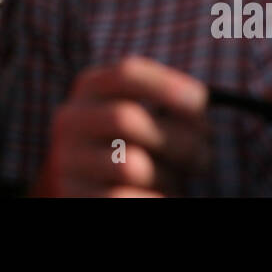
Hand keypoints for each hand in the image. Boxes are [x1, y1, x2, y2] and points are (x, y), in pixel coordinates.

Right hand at [36, 56, 209, 196]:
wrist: (103, 187)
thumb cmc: (142, 145)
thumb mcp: (150, 117)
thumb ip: (170, 109)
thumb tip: (197, 105)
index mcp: (91, 87)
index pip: (125, 74)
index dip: (165, 84)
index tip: (200, 100)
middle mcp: (71, 120)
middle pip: (126, 118)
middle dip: (176, 139)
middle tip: (203, 160)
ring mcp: (68, 161)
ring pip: (130, 165)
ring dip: (166, 177)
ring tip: (173, 182)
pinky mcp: (74, 195)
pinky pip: (122, 198)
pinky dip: (153, 198)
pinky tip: (161, 196)